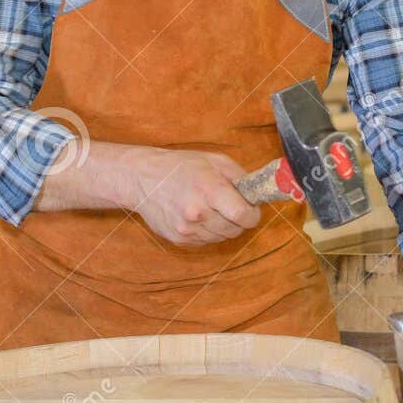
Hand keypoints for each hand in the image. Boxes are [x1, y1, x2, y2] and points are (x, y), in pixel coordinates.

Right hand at [130, 147, 260, 245]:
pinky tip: (197, 215)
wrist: (143, 178)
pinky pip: (207, 241)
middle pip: (235, 229)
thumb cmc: (181, 166)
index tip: (251, 209)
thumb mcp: (215, 161)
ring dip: (223, 226)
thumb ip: (241, 178)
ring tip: (210, 207)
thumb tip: (259, 195)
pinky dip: (208, 231)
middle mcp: (198, 213)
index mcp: (209, 191)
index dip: (253, 214)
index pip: (244, 216)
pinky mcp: (179, 240)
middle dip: (238, 219)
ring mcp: (187, 229)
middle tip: (229, 205)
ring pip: (222, 237)